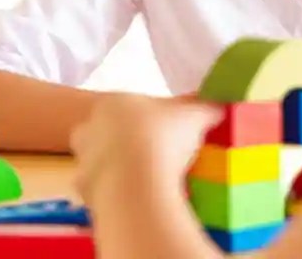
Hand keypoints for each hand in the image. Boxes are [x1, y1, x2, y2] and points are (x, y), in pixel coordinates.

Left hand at [70, 93, 222, 203]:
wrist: (135, 181)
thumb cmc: (164, 137)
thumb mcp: (195, 116)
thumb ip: (206, 108)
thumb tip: (219, 107)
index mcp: (114, 103)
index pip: (128, 107)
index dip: (149, 120)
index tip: (167, 134)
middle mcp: (89, 127)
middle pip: (107, 133)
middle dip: (127, 143)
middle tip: (156, 157)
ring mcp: (82, 159)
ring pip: (100, 162)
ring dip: (118, 169)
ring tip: (148, 181)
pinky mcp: (83, 190)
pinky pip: (100, 190)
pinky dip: (116, 194)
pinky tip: (136, 199)